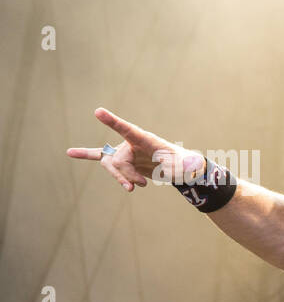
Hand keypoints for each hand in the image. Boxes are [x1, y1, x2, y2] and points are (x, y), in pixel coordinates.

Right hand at [67, 108, 204, 192]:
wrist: (178, 168)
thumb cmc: (183, 164)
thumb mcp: (186, 166)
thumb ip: (186, 165)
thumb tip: (194, 166)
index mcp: (146, 140)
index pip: (128, 129)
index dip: (114, 122)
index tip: (98, 112)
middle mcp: (133, 144)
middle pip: (117, 159)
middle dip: (126, 174)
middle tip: (141, 186)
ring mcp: (127, 151)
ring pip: (112, 165)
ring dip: (120, 178)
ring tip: (134, 188)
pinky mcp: (124, 161)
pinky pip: (101, 157)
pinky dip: (85, 154)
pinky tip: (70, 153)